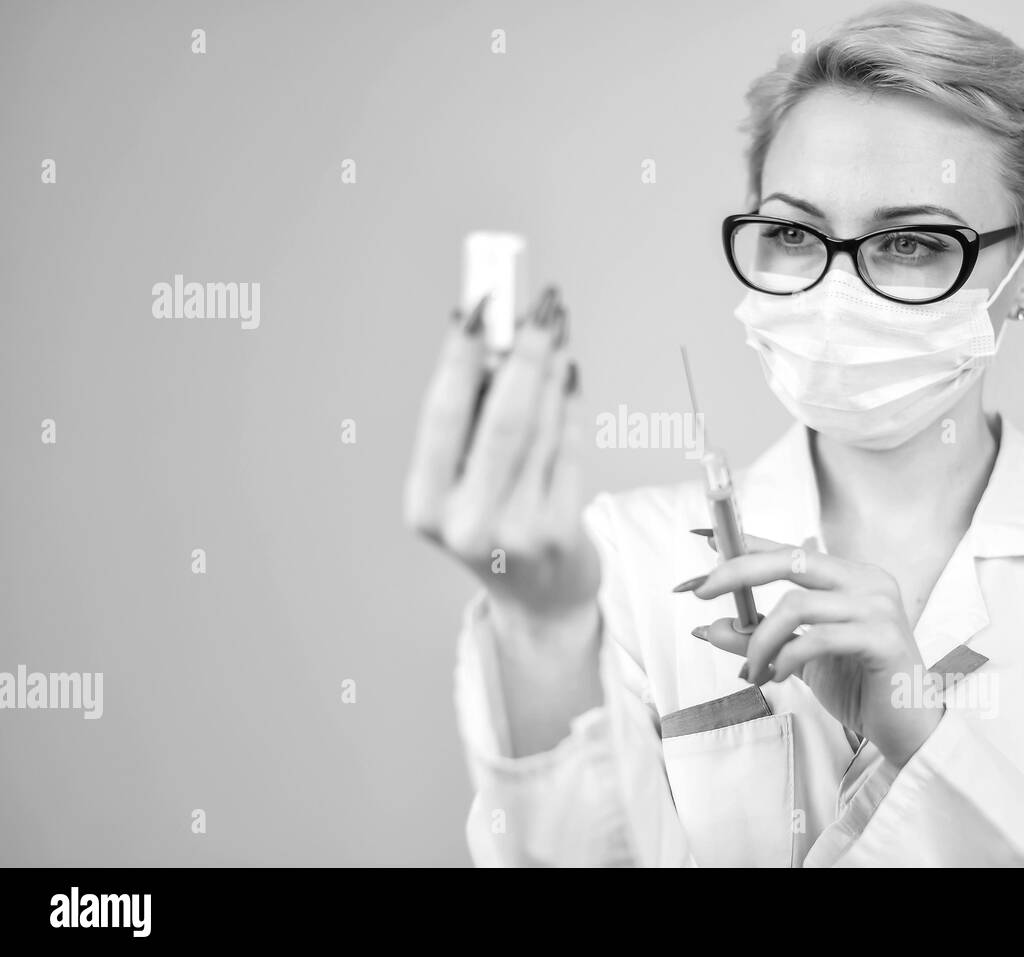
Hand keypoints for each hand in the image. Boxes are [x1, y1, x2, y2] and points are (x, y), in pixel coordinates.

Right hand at [403, 288, 600, 644]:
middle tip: (538, 306)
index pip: (443, 415)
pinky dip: (569, 405)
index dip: (461, 355)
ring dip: (551, 368)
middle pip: (502, 418)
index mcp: (426, 506)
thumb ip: (473, 419)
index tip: (478, 306)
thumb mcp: (464, 481)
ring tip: (555, 329)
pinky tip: (567, 375)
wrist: (539, 601)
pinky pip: (569, 449)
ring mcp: (518, 531)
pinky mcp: (561, 532)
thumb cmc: (495, 525)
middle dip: (523, 352)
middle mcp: (467, 523)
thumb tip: (497, 338)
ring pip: (541, 429)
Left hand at [682, 534, 942, 767]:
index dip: (745, 542)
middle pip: (791, 559)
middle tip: (698, 590)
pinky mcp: (883, 639)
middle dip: (737, 571)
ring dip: (759, 640)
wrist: (909, 729)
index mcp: (850, 576)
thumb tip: (706, 627)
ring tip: (752, 671)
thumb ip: (757, 639)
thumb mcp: (797, 659)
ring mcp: (878, 607)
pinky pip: (816, 638)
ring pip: (796, 604)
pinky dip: (785, 657)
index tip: (704, 537)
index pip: (790, 548)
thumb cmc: (859, 687)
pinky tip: (777, 676)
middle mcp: (867, 581)